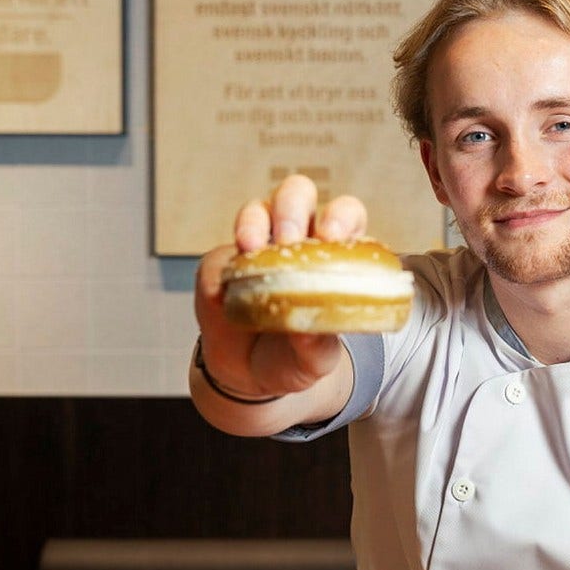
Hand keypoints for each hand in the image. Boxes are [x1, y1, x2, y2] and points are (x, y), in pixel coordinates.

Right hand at [192, 174, 370, 401]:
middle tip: (288, 237)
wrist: (249, 374)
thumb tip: (309, 332)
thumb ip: (317, 346)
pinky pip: (224, 250)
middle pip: (298, 195)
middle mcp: (297, 240)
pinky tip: (229, 281)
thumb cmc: (295, 358)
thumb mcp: (315, 360)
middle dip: (293, 207)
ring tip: (253, 247)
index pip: (345, 216)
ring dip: (256, 221)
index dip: (340, 217)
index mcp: (333, 254)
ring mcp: (258, 246)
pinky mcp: (225, 262)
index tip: (331, 236)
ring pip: (260, 209)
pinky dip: (228, 258)